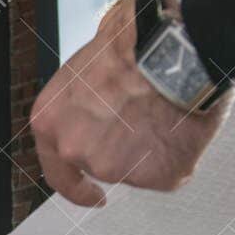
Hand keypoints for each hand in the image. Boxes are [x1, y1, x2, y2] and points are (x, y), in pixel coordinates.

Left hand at [31, 0, 232, 205]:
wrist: (172, 45)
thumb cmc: (131, 42)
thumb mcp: (83, 64)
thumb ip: (82, 99)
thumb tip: (97, 94)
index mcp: (50, 122)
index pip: (57, 168)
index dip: (75, 183)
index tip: (90, 193)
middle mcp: (75, 151)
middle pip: (100, 164)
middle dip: (121, 150)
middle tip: (145, 124)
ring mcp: (115, 168)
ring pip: (137, 168)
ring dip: (150, 148)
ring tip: (167, 112)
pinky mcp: (157, 176)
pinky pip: (170, 170)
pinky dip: (178, 153)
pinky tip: (183, 123)